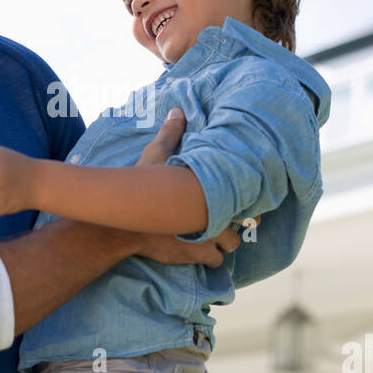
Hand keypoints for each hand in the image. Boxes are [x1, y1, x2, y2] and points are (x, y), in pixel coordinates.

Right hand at [130, 107, 245, 266]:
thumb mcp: (156, 156)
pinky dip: (210, 257)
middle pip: (245, 223)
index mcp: (214, 192)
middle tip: (227, 217)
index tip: (238, 198)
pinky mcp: (198, 256)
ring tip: (213, 234)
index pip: (246, 197)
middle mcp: (218, 217)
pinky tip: (201, 250)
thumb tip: (177, 111)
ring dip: (225, 241)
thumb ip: (170, 134)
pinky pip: (217, 261)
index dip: (245, 198)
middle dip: (237, 220)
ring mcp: (210, 239)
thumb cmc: (143, 188)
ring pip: (232, 244)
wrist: (125, 227)